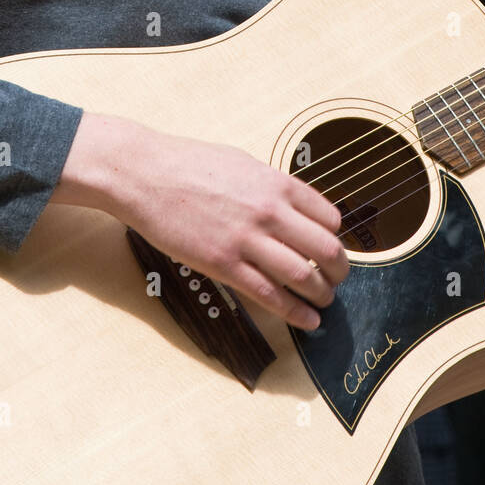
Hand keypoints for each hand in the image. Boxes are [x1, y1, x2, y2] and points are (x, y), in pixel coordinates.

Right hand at [54, 113, 348, 330]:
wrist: (145, 175)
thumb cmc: (190, 164)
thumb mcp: (243, 164)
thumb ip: (272, 187)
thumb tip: (295, 209)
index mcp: (277, 183)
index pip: (330, 217)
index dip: (336, 238)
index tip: (331, 249)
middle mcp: (269, 211)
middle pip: (326, 249)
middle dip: (339, 271)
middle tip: (337, 280)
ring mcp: (247, 240)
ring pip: (303, 276)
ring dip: (321, 295)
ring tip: (324, 303)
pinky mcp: (223, 265)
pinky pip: (270, 295)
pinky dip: (295, 312)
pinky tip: (306, 320)